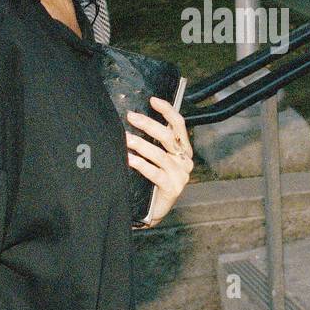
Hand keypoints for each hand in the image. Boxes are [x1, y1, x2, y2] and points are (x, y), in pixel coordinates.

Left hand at [124, 97, 193, 227]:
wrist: (152, 210)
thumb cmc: (151, 180)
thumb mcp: (156, 158)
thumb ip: (153, 142)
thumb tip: (133, 117)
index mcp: (183, 150)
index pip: (179, 125)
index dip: (167, 111)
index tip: (152, 100)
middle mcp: (185, 161)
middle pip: (168, 137)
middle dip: (149, 124)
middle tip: (131, 116)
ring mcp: (181, 176)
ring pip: (160, 155)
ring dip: (140, 144)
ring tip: (125, 138)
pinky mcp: (173, 189)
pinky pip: (154, 173)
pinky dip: (140, 164)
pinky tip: (129, 159)